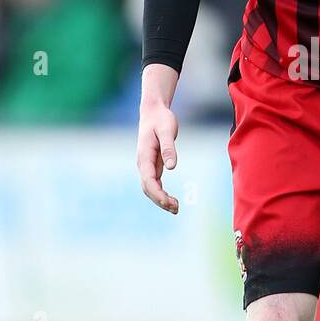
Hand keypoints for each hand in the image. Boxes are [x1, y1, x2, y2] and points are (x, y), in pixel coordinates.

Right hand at [137, 99, 179, 213]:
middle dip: (160, 200)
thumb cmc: (161, 119)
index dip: (157, 193)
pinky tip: (171, 200)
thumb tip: (172, 167)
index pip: (148, 180)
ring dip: (160, 200)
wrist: (154, 112)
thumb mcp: (167, 131)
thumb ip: (169, 148)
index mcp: (144, 156)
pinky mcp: (153, 165)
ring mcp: (147, 165)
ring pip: (150, 188)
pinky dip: (162, 194)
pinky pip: (155, 184)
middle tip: (176, 208)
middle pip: (147, 188)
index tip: (168, 202)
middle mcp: (143, 163)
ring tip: (176, 208)